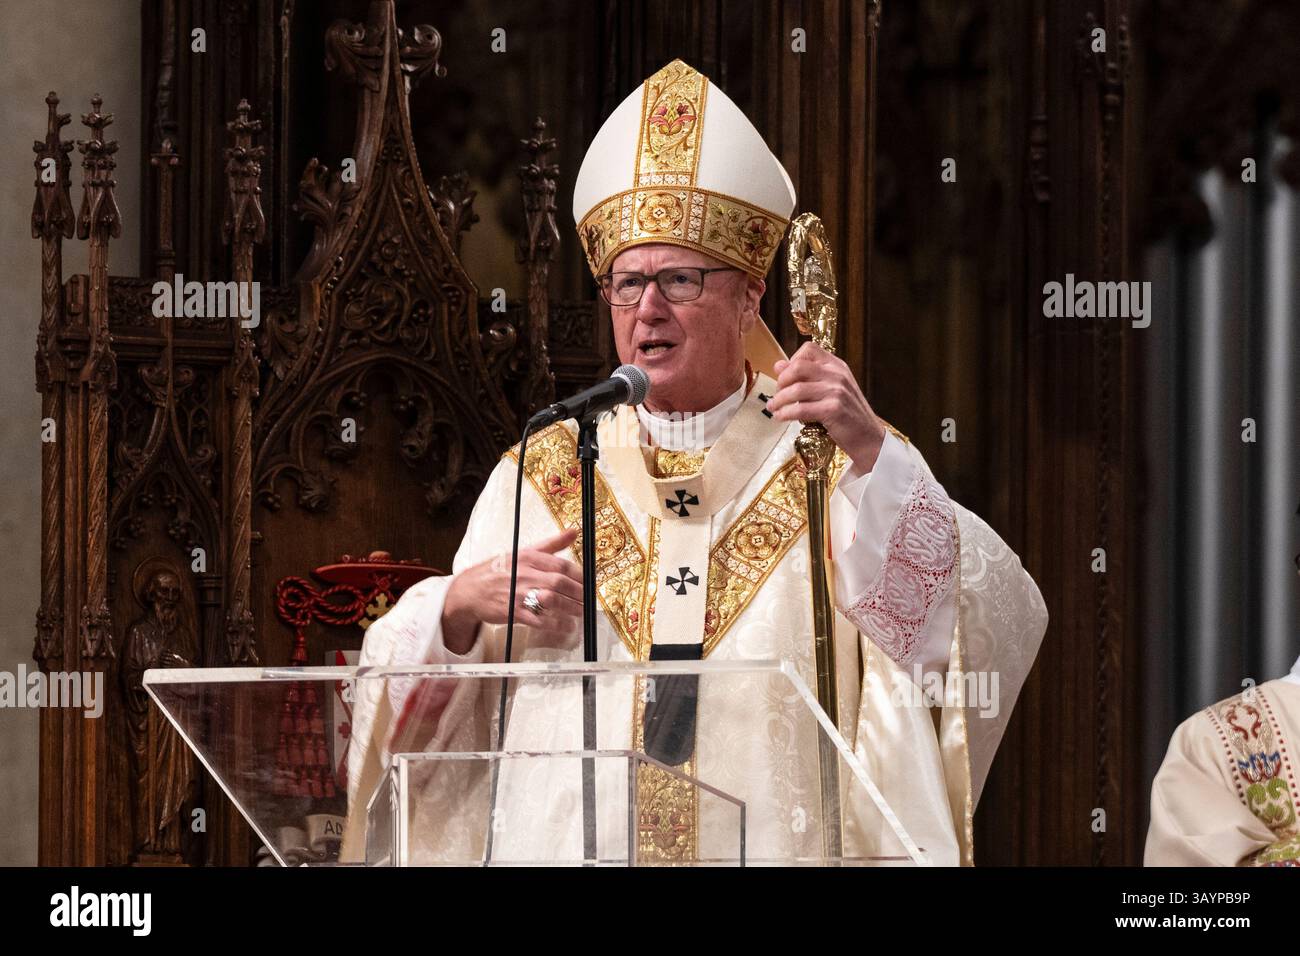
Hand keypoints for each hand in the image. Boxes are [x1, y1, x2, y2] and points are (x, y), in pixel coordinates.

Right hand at [442, 528, 583, 652]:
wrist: (469, 591)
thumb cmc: (499, 570)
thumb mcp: (522, 552)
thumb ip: (551, 544)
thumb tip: (574, 531)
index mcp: (528, 557)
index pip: (561, 564)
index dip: (580, 575)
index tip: (590, 582)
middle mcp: (524, 574)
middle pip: (559, 583)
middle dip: (580, 593)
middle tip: (590, 600)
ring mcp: (518, 594)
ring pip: (552, 601)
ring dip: (572, 608)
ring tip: (583, 613)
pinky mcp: (513, 613)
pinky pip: (540, 620)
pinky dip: (557, 624)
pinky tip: (568, 626)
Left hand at [768, 342, 886, 471]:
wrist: (868, 438)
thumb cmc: (847, 415)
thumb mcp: (830, 390)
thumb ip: (807, 377)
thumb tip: (778, 365)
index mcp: (837, 366)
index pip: (809, 349)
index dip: (791, 360)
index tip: (785, 376)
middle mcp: (837, 375)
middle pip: (798, 367)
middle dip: (781, 381)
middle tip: (777, 393)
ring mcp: (837, 391)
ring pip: (796, 389)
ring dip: (779, 400)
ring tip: (774, 408)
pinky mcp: (833, 410)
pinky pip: (801, 409)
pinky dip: (785, 413)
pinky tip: (781, 417)